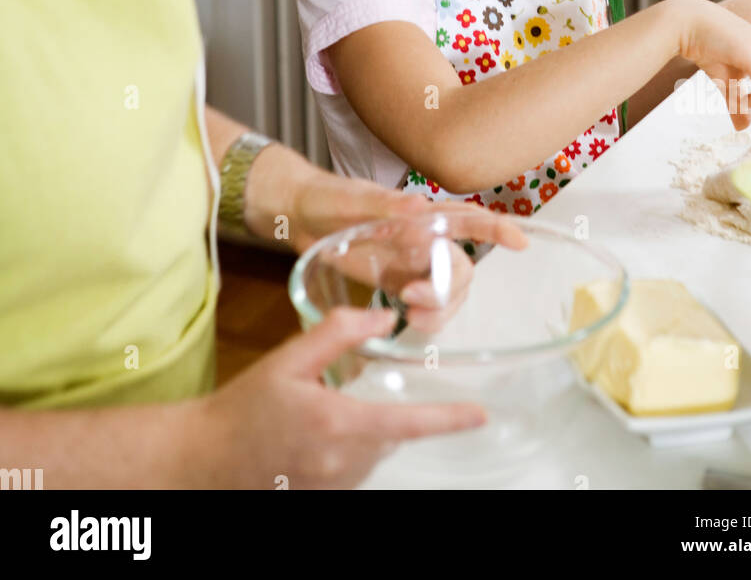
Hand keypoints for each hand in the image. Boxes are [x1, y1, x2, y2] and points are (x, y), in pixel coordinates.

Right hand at [190, 307, 485, 488]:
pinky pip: (353, 472)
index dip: (447, 420)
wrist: (205, 460)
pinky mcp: (324, 500)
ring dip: (360, 433)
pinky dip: (345, 452)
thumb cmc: (244, 408)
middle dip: (377, 412)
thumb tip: (383, 318)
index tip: (478, 416)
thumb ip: (337, 334)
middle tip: (332, 396)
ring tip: (311, 419)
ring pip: (373, 454)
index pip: (407, 424)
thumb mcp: (287, 359)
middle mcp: (342, 462)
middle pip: (389, 434)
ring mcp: (334, 488)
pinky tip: (310, 441)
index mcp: (337, 424)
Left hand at [291, 173, 527, 332]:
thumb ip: (384, 205)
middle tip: (411, 298)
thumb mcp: (350, 198)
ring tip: (411, 315)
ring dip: (440, 308)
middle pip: (460, 268)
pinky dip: (427, 317)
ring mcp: (412, 263)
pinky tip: (408, 320)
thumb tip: (419, 205)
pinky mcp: (396, 282)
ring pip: (448, 292)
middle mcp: (423, 239)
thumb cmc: (326, 197)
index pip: (466, 218)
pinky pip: (426, 305)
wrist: (299, 213)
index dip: (495, 228)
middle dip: (448, 288)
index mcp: (418, 214)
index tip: (519, 241)